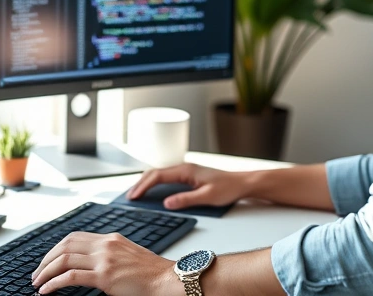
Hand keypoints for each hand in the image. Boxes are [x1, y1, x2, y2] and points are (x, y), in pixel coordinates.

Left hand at [30, 232, 180, 295]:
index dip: (56, 248)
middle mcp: (105, 245)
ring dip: (46, 272)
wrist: (167, 280)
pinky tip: (47, 290)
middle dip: (46, 259)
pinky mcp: (104, 276)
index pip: (74, 237)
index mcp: (110, 239)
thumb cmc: (151, 273)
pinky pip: (70, 276)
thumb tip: (90, 266)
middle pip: (65, 245)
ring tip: (38, 283)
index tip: (47, 260)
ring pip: (64, 259)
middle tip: (37, 273)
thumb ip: (109, 255)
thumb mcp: (127, 256)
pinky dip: (54, 283)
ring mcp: (104, 259)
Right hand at [127, 163, 250, 209]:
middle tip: (129, 197)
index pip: (158, 176)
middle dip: (140, 184)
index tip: (133, 196)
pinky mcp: (188, 177)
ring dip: (146, 183)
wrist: (242, 184)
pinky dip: (155, 185)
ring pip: (159, 175)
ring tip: (136, 195)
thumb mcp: (207, 197)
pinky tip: (152, 193)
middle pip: (155, 173)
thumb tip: (167, 204)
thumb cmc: (228, 188)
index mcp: (186, 170)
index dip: (143, 186)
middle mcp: (183, 168)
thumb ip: (186, 200)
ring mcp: (185, 172)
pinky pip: (166, 179)